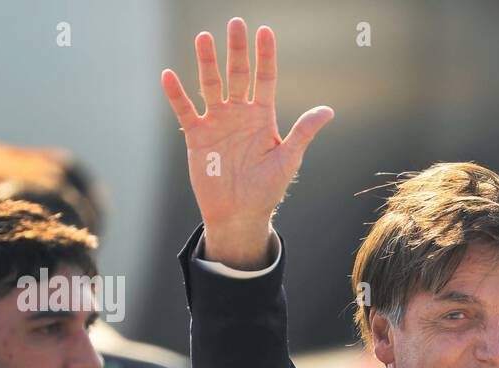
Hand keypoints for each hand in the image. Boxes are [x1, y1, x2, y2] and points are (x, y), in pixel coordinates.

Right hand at [160, 17, 334, 267]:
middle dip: (237, 50)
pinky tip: (169, 75)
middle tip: (235, 23)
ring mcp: (217, 122)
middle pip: (238, 75)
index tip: (265, 31)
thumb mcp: (288, 160)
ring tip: (204, 37)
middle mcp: (239, 114)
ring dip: (207, 63)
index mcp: (262, 117)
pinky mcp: (197, 136)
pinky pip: (185, 111)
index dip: (265, 56)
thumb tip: (328, 110)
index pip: (265, 79)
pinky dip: (176, 95)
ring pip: (210, 86)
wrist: (240, 214)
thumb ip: (303, 133)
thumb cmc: (267, 189)